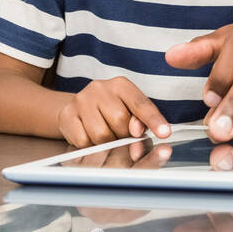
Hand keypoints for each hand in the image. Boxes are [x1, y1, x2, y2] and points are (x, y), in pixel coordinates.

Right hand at [56, 77, 170, 147]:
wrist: (78, 108)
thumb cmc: (110, 111)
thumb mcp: (129, 111)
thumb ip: (140, 121)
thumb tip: (137, 133)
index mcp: (121, 85)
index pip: (141, 104)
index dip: (154, 120)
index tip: (165, 133)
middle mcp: (100, 87)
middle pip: (120, 121)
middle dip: (124, 135)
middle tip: (120, 134)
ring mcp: (81, 100)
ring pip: (101, 134)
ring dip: (107, 143)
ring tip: (106, 135)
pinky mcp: (67, 115)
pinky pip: (84, 141)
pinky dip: (90, 146)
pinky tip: (90, 136)